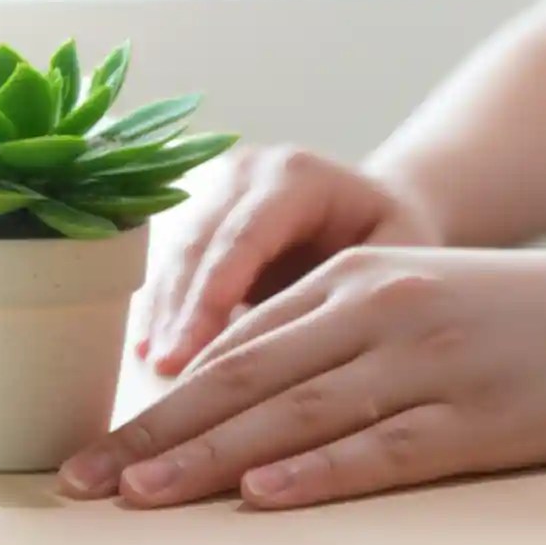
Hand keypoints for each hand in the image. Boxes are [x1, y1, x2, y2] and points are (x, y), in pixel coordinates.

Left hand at [61, 246, 545, 507]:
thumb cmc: (503, 311)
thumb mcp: (404, 296)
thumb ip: (321, 331)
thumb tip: (233, 388)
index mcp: (352, 280)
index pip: (235, 345)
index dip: (160, 399)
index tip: (102, 445)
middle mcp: (376, 313)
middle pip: (243, 378)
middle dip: (155, 433)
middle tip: (86, 479)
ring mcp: (424, 364)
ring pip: (296, 413)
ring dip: (210, 457)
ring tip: (142, 494)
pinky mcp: (475, 419)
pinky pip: (383, 447)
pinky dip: (318, 471)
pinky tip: (262, 493)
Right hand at [139, 146, 442, 375]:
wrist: (374, 210)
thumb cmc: (394, 235)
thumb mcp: (396, 254)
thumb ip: (350, 290)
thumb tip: (300, 349)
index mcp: (295, 175)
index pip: (244, 236)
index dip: (213, 295)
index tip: (191, 350)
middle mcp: (245, 174)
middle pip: (201, 246)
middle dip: (181, 312)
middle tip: (167, 370)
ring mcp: (216, 193)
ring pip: (177, 258)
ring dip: (163, 315)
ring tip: (155, 368)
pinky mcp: (200, 221)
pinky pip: (174, 269)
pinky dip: (162, 311)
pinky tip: (150, 353)